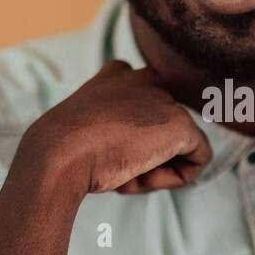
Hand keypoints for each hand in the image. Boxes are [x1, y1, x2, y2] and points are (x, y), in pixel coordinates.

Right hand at [20, 60, 212, 196]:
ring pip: (177, 148)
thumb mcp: (83, 129)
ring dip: (153, 170)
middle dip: (143, 156)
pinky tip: (139, 178)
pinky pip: (196, 160)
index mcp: (119, 75)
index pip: (142, 111)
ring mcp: (166, 100)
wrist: (58, 155)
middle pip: (161, 132)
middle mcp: (147, 78)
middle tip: (111, 166)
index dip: (127, 142)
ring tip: (120, 172)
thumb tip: (136, 150)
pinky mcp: (181, 124)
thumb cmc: (62, 150)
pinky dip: (172, 180)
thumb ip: (111, 128)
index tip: (104, 154)